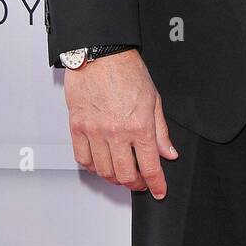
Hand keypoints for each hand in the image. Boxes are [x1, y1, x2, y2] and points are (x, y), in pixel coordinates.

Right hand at [65, 50, 176, 198]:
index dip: (156, 183)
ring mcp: (95, 132)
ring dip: (114, 178)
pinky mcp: (77, 128)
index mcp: (140, 125)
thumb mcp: (154, 100)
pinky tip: (100, 165)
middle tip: (141, 183)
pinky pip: (83, 159)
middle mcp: (116, 132)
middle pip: (125, 174)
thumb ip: (161, 131)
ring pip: (103, 171)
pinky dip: (92, 168)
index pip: (150, 166)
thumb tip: (168, 152)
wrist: (102, 54)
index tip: (158, 190)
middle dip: (136, 184)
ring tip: (122, 175)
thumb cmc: (127, 71)